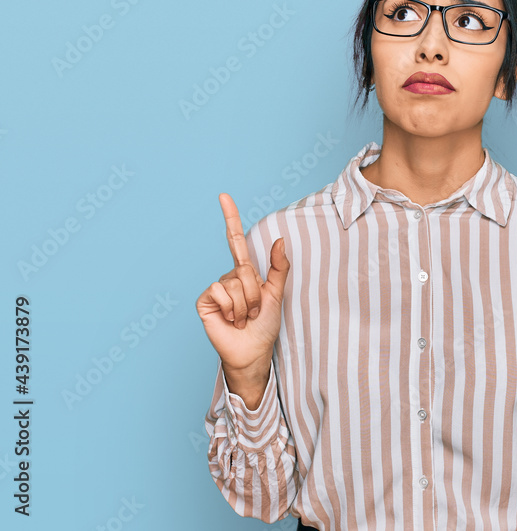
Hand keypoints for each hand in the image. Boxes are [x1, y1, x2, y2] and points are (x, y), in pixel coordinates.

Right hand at [195, 193, 289, 372]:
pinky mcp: (205, 300)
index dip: (230, 218)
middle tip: (254, 312)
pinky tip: (229, 319)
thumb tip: (281, 239)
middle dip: (255, 294)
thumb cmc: (264, 324)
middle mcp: (229, 277)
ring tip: (242, 318)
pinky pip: (219, 292)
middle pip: (245, 270)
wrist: (253, 349)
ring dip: (244, 305)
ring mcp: (215, 288)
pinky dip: (230, 308)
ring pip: (234, 284)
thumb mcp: (277, 293)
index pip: (235, 240)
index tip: (224, 196)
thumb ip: (279, 267)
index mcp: (246, 272)